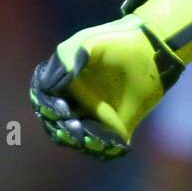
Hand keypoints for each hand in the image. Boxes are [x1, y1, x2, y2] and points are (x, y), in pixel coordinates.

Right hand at [29, 0, 191, 159]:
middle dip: (61, 128)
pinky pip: (104, 146)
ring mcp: (93, 116)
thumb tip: (51, 86)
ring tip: (89, 138)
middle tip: (76, 125)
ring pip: (77, 138)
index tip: (62, 107)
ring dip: (79, 141)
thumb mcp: (89, 42)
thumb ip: (68, 59)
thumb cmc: (116, 41)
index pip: (43, 99)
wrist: (149, 49)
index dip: (47, 107)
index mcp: (62, 82)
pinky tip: (112, 145)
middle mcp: (74, 102)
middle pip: (55, 124)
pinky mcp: (115, 128)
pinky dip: (103, 149)